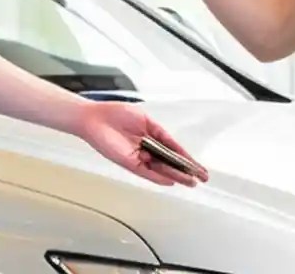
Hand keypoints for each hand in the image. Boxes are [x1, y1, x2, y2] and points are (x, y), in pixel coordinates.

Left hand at [77, 101, 209, 186]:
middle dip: (186, 171)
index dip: (187, 159)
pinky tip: (170, 180)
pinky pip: (146, 172)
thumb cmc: (115, 114)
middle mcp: (146, 149)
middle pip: (170, 163)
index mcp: (151, 137)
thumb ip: (159, 133)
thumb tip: (173, 144)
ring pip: (161, 169)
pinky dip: (158, 176)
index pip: (173, 150)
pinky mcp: (129, 162)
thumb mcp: (144, 119)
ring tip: (190, 181)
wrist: (94, 118)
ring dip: (176, 175)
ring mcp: (138, 157)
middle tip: (200, 178)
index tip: (199, 167)